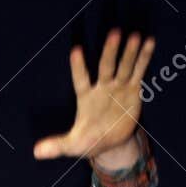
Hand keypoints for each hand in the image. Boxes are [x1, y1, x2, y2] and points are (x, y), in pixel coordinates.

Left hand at [33, 28, 154, 162]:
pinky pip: (138, 71)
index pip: (80, 79)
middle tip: (114, 33)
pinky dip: (144, 57)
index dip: (78, 67)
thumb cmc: (88, 141)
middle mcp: (102, 87)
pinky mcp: (132, 89)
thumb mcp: (72, 146)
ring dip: (129, 52)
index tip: (75, 51)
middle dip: (110, 51)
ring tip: (135, 36)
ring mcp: (118, 86)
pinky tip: (149, 41)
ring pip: (124, 66)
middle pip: (106, 66)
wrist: (110, 143)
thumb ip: (56, 145)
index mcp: (85, 97)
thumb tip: (36, 152)